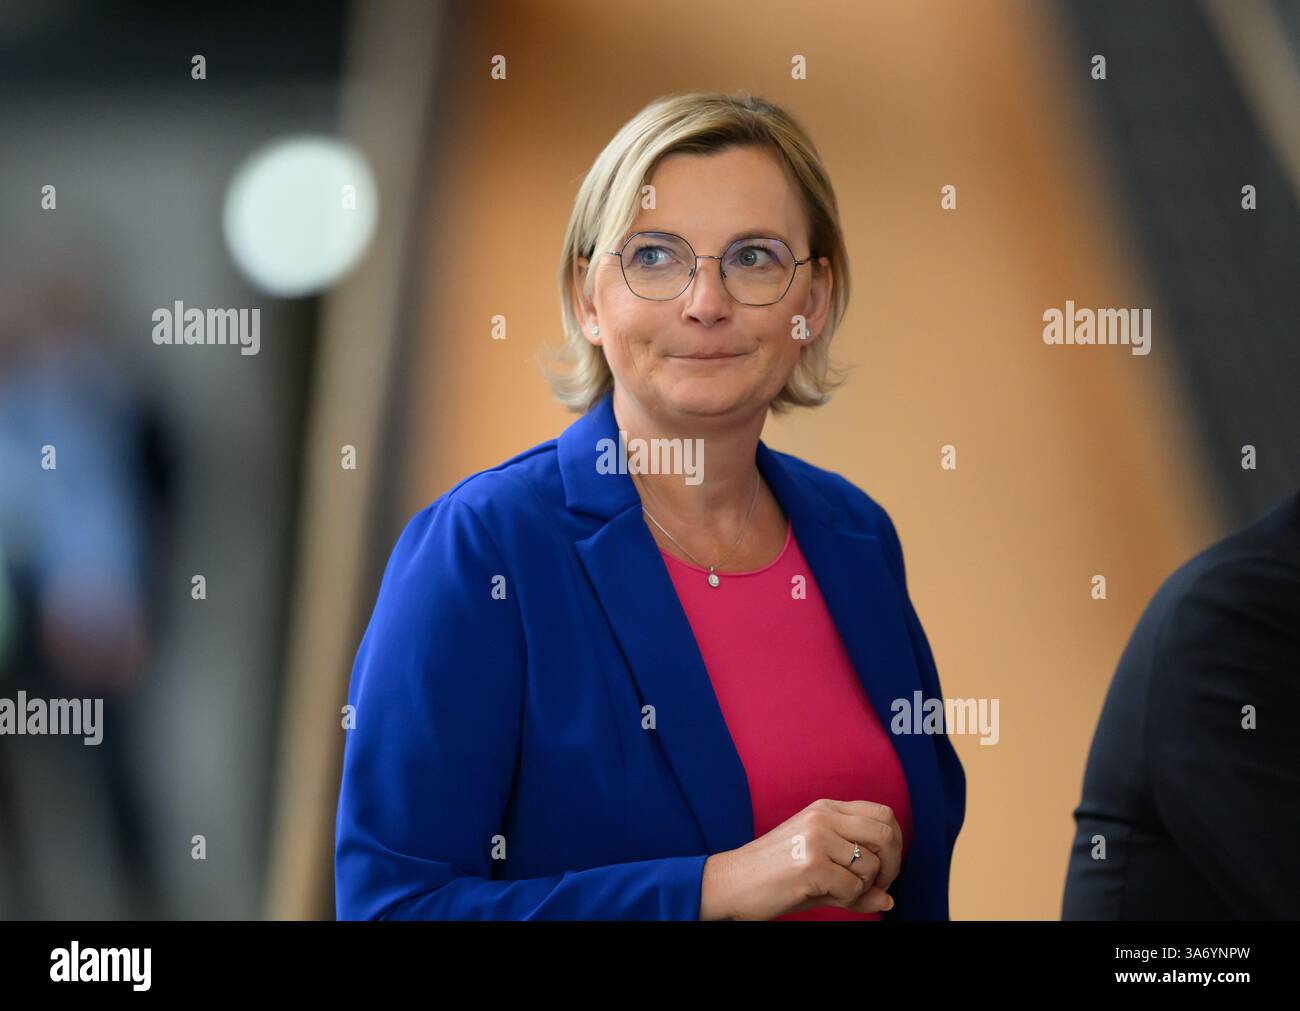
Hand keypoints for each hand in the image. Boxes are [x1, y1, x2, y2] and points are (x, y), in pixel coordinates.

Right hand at [699, 798, 902, 919]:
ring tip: (835, 890)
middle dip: (890, 865)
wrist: (733, 882)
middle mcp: (823, 817)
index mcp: (825, 809)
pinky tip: (822, 895)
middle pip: (885, 833)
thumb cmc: (774, 875)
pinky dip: (845, 900)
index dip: (894, 843)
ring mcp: (816, 838)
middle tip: (877, 884)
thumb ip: (856, 880)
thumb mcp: (819, 868)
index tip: (883, 868)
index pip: (882, 813)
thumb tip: (889, 899)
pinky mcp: (811, 864)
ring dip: (861, 887)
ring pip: (870, 865)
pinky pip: (853, 888)